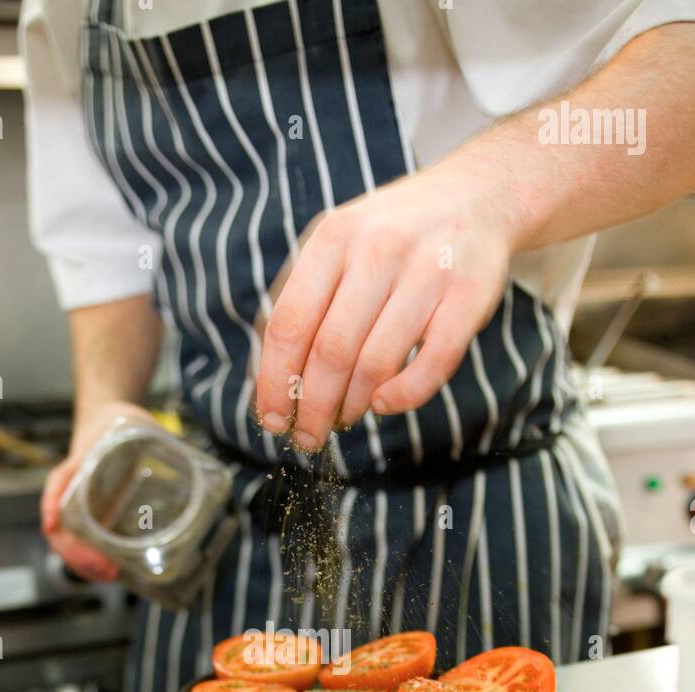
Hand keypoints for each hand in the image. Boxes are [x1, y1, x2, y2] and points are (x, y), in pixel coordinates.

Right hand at [41, 400, 156, 580]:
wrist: (106, 417)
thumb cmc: (117, 423)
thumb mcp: (135, 423)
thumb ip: (158, 437)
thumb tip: (191, 459)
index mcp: (79, 462)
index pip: (59, 483)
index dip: (53, 504)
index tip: (55, 524)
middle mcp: (73, 488)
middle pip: (59, 526)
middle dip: (77, 552)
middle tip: (106, 567)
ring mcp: (78, 505)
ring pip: (67, 541)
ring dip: (84, 563)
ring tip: (111, 575)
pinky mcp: (91, 517)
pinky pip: (82, 543)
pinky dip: (90, 561)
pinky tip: (110, 572)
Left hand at [254, 163, 517, 450]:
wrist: (478, 194)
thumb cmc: (396, 235)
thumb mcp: (342, 243)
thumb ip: (308, 297)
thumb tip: (273, 378)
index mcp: (335, 236)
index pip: (290, 323)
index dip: (275, 380)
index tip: (273, 418)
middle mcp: (379, 249)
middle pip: (331, 350)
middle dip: (312, 407)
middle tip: (308, 437)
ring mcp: (427, 272)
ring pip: (376, 362)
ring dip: (354, 404)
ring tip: (346, 418)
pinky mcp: (469, 297)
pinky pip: (433, 363)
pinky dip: (404, 395)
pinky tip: (384, 405)